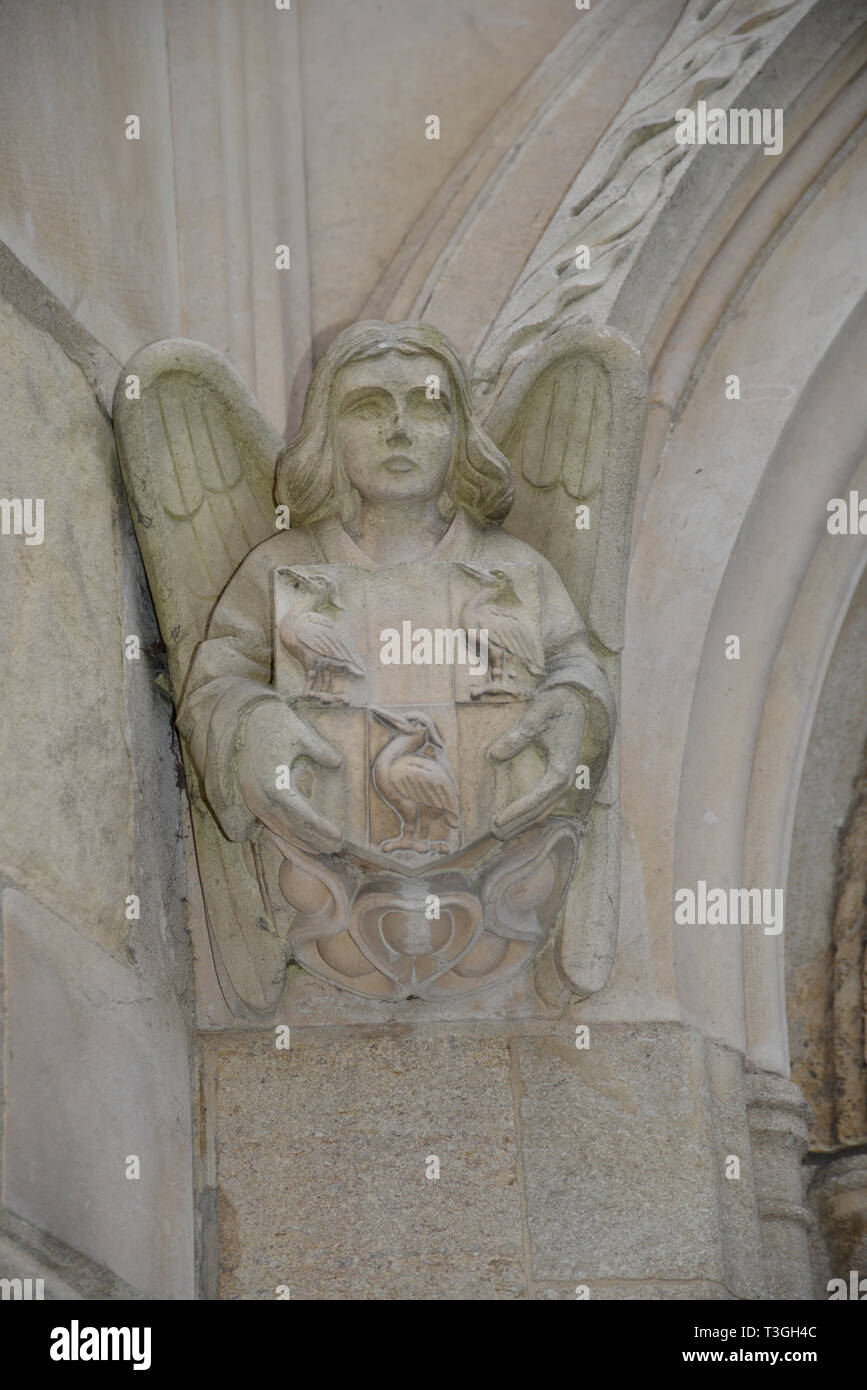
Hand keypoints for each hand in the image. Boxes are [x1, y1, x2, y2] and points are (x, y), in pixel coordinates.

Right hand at [237, 700, 343, 854]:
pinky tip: (299, 836)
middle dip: (314, 840)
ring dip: (300, 840)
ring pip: (278, 828)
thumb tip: (338, 763)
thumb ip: (320, 751)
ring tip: (321, 847)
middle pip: (291, 827)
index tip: (339, 836)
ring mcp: (252, 798)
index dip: (321, 829)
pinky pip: (269, 820)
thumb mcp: (301, 735)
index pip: (302, 816)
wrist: (245, 716)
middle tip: (336, 848)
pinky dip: (285, 831)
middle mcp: (260, 797)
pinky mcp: (249, 796)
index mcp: (274, 785)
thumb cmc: (276, 723)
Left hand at [487, 686, 584, 839]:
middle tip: (494, 833)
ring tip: (502, 833)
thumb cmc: (556, 706)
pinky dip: (530, 814)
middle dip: (518, 824)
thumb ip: (519, 734)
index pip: (538, 797)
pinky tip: (515, 819)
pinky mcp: (559, 778)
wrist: (577, 702)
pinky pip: (545, 802)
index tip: (498, 820)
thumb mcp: (538, 713)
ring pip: (544, 810)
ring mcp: (564, 781)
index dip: (518, 811)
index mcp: (562, 767)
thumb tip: (494, 756)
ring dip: (524, 823)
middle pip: (541, 810)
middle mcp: (566, 779)